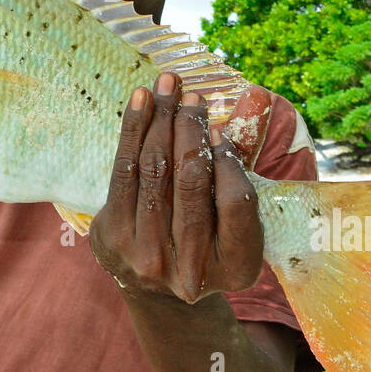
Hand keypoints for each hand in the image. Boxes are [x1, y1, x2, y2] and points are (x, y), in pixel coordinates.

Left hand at [89, 72, 272, 303]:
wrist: (157, 284)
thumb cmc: (208, 233)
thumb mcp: (234, 207)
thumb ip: (245, 152)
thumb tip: (256, 95)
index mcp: (235, 267)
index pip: (236, 201)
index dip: (228, 159)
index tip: (218, 129)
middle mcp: (191, 269)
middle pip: (191, 182)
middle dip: (190, 130)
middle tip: (191, 97)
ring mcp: (147, 256)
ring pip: (155, 171)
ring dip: (161, 121)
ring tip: (166, 86)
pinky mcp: (113, 236)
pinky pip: (124, 170)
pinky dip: (133, 130)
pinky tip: (142, 100)